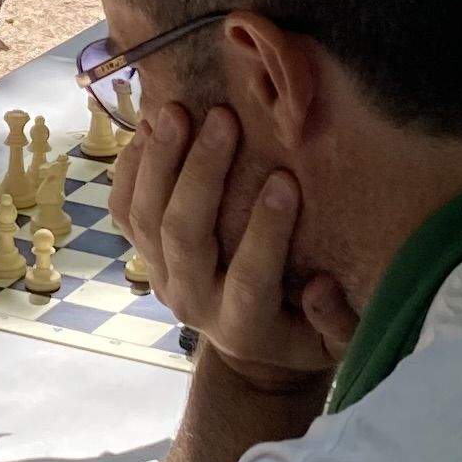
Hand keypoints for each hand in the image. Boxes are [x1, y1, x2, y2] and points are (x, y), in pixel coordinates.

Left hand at [115, 99, 350, 385]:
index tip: (285, 180)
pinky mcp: (145, 255)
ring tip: (176, 111)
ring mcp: (162, 276)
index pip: (250, 279)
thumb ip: (337, 323)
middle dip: (202, 173)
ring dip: (160, 160)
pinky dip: (131, 167)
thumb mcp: (336, 344)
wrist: (250, 351)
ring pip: (145, 217)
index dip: (266, 231)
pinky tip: (148, 127)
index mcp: (245, 326)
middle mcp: (193, 301)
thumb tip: (320, 289)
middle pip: (184, 236)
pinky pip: (124, 210)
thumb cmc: (303, 334)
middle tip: (224, 119)